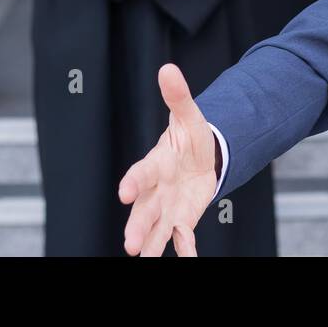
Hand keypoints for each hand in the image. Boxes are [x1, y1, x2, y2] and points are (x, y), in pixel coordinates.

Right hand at [119, 64, 217, 256]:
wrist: (202, 158)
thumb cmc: (189, 137)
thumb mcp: (189, 116)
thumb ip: (178, 96)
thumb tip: (168, 68)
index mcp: (155, 163)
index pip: (141, 173)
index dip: (133, 182)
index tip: (125, 193)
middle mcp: (156, 191)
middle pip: (143, 210)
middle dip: (136, 226)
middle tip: (130, 245)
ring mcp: (167, 208)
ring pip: (155, 229)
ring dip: (150, 244)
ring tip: (142, 258)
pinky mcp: (183, 219)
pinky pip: (182, 237)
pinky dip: (184, 248)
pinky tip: (188, 258)